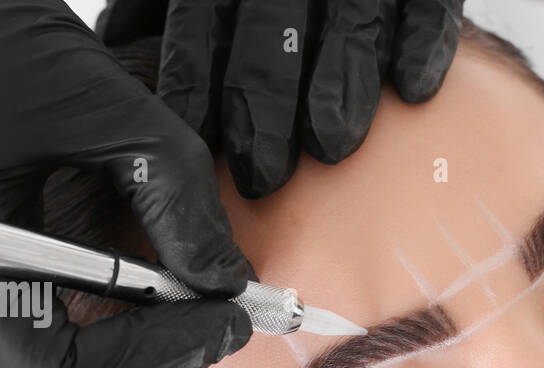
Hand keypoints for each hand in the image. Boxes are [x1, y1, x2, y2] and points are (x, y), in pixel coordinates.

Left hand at [97, 0, 463, 197]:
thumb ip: (161, 7)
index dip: (195, 87)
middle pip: (269, 36)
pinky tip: (412, 90)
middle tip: (262, 175)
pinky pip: (425, 5)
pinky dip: (421, 44)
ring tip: (330, 145)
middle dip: (263, 105)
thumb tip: (118, 49)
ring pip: (347, 22)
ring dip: (338, 82)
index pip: (198, 27)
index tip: (194, 151)